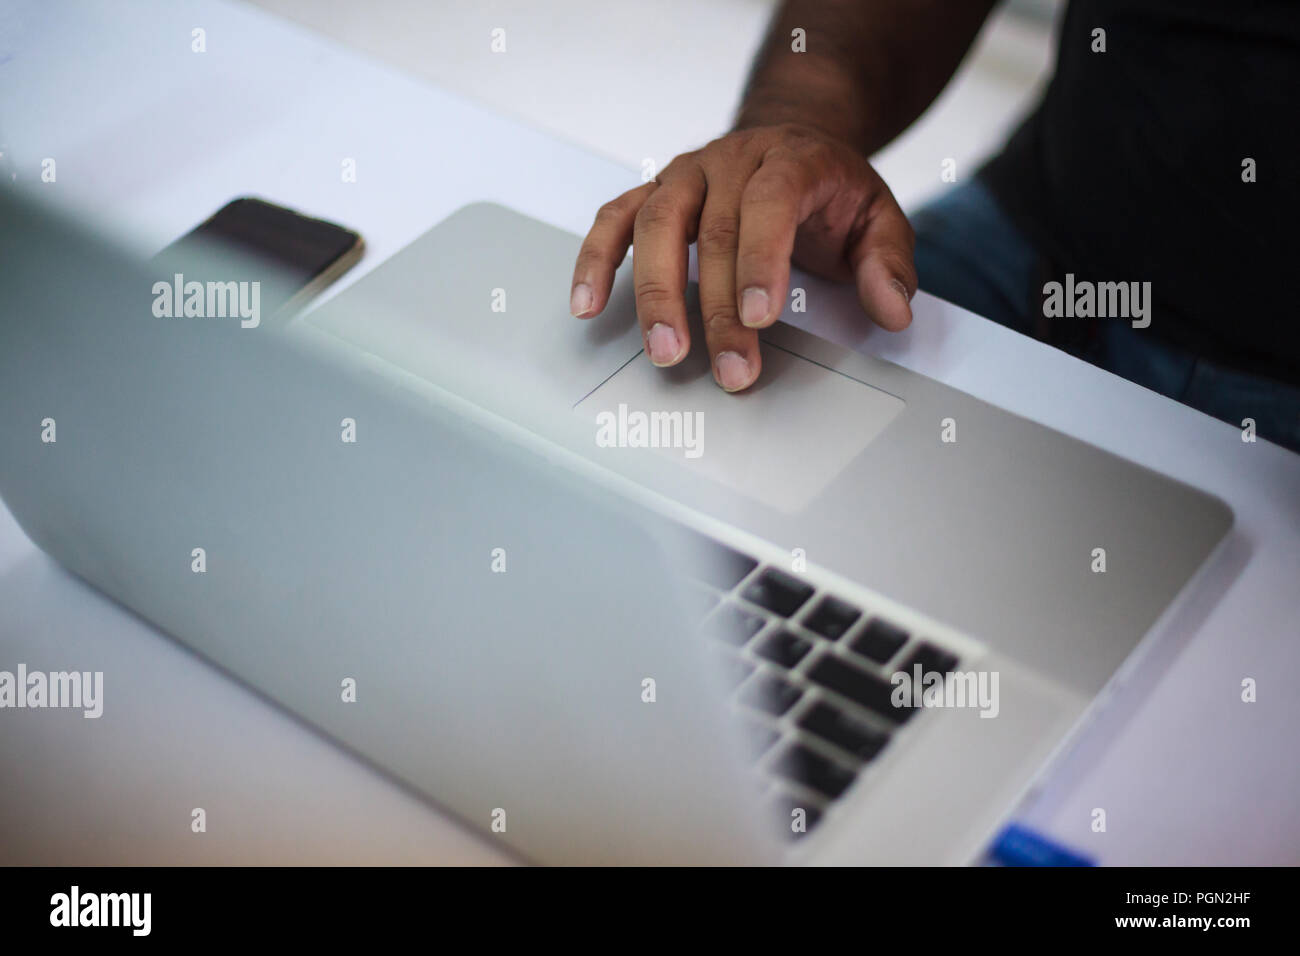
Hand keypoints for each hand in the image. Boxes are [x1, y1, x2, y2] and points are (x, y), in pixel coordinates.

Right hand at [570, 123, 915, 391]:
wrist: (793, 139)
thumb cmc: (830, 190)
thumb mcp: (878, 217)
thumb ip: (889, 262)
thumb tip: (892, 310)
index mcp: (790, 159)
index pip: (771, 202)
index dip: (762, 259)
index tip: (761, 316)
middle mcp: (730, 161)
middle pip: (713, 230)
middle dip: (718, 308)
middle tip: (730, 368)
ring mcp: (685, 175)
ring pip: (656, 224)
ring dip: (654, 293)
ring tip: (663, 350)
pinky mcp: (655, 194)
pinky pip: (614, 220)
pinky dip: (595, 261)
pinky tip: (587, 304)